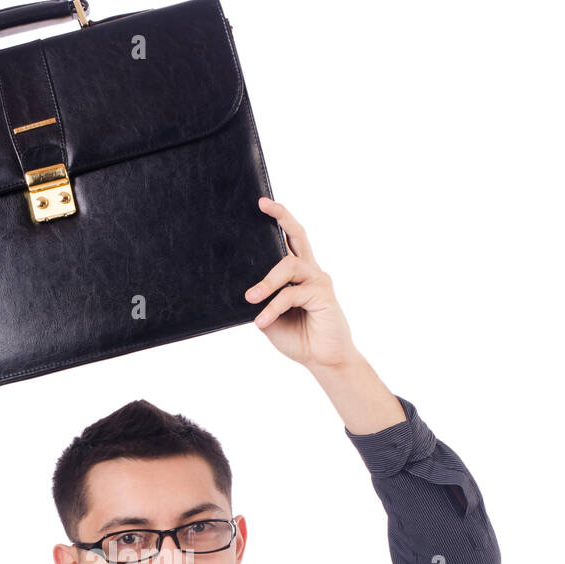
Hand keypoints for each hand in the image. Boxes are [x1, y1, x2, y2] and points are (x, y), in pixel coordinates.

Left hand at [245, 199, 357, 371]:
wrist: (323, 360)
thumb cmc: (298, 337)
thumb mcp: (270, 318)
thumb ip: (261, 301)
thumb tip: (241, 290)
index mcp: (298, 273)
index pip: (289, 239)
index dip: (279, 219)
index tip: (261, 203)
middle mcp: (310, 271)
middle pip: (298, 234)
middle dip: (281, 216)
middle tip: (262, 205)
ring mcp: (318, 280)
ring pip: (288, 265)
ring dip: (266, 282)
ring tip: (250, 298)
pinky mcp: (323, 294)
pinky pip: (291, 294)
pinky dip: (273, 307)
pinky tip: (262, 321)